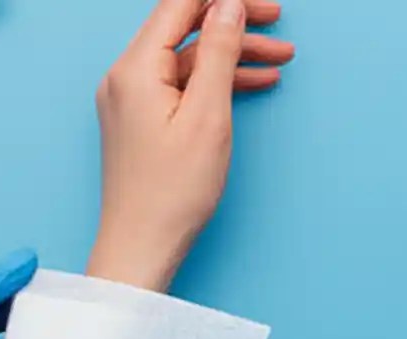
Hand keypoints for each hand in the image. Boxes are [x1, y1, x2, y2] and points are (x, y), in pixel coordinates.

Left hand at [89, 0, 293, 290]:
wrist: (141, 247)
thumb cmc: (172, 193)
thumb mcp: (208, 116)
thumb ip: (218, 52)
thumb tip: (228, 4)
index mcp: (135, 68)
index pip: (179, 4)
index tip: (262, 3)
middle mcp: (125, 77)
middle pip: (184, 27)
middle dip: (234, 22)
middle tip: (278, 21)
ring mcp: (130, 99)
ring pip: (187, 58)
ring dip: (232, 54)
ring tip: (280, 59)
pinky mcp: (139, 119)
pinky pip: (180, 85)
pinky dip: (215, 81)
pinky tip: (254, 83)